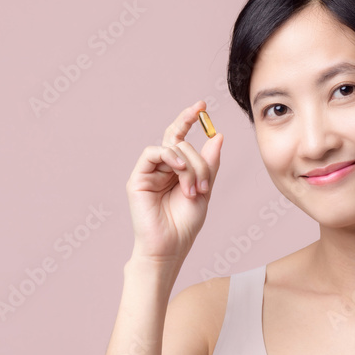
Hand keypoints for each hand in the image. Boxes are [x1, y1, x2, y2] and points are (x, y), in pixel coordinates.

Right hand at [126, 100, 223, 266]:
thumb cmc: (185, 225)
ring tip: (193, 190)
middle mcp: (161, 167)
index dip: (189, 119)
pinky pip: (153, 153)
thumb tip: (217, 136)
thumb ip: (209, 164)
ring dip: (188, 166)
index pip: (180, 137)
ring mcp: (148, 172)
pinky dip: (169, 157)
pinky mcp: (138, 179)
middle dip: (198, 160)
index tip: (201, 105)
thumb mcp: (205, 189)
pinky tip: (179, 171)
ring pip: (171, 147)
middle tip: (205, 185)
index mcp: (176, 169)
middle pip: (179, 141)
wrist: (169, 248)